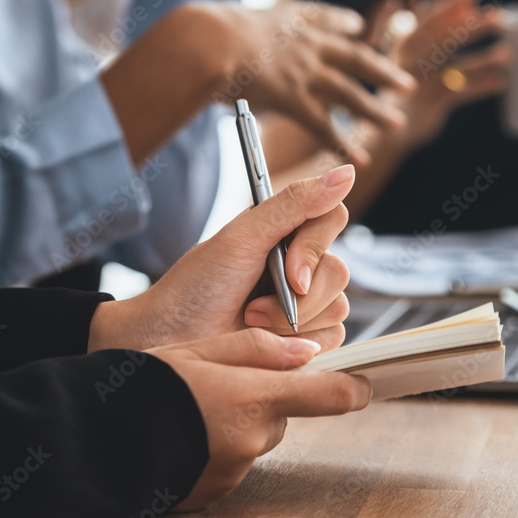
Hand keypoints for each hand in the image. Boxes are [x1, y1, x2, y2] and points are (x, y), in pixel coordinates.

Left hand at [88, 165, 356, 353]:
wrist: (172, 339)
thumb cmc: (197, 286)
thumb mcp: (244, 238)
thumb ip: (295, 203)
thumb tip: (346, 172)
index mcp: (285, 231)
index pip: (333, 218)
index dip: (314, 248)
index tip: (288, 272)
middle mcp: (299, 264)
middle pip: (339, 272)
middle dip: (298, 299)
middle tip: (254, 307)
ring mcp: (305, 304)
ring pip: (338, 309)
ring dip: (291, 324)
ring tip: (251, 322)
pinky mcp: (305, 340)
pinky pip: (332, 340)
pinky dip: (298, 346)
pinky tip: (267, 343)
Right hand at [147, 328, 371, 509]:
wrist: (98, 437)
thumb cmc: (145, 383)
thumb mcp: (200, 349)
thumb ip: (258, 348)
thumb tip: (306, 352)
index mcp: (255, 397)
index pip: (331, 396)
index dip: (353, 388)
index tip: (364, 383)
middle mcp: (253, 439)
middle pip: (282, 414)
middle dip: (262, 398)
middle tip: (218, 384)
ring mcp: (235, 470)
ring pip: (255, 437)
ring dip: (236, 423)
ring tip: (190, 408)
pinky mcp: (215, 491)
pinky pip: (231, 462)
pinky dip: (216, 447)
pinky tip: (183, 434)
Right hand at [196, 0, 416, 164]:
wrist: (209, 41)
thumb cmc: (204, 33)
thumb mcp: (223, 22)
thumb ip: (229, 33)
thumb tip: (211, 41)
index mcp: (287, 19)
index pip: (323, 18)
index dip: (343, 23)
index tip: (358, 26)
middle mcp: (305, 43)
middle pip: (353, 57)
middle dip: (380, 71)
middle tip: (404, 82)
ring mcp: (304, 70)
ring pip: (350, 92)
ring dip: (375, 110)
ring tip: (396, 123)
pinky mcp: (295, 97)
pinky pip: (324, 125)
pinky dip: (343, 143)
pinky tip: (361, 158)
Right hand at [382, 0, 507, 150]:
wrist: (384, 130)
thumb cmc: (403, 87)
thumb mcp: (407, 57)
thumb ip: (415, 29)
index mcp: (403, 46)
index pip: (426, 20)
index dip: (448, 4)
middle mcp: (407, 63)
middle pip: (439, 40)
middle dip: (469, 27)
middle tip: (498, 16)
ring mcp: (416, 85)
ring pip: (451, 69)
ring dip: (480, 60)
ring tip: (506, 53)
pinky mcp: (426, 106)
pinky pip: (457, 94)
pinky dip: (480, 87)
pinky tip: (499, 81)